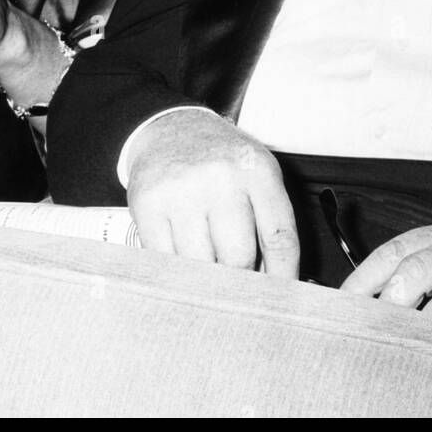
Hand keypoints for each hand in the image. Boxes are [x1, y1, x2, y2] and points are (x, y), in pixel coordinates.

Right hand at [127, 109, 299, 277]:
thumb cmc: (221, 161)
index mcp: (257, 171)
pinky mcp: (149, 204)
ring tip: (207, 264)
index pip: (280, 239)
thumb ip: (271, 225)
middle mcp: (221, 177)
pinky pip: (166, 260)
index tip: (278, 301)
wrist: (171, 129)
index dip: (282, 279)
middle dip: (239, 280)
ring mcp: (182, 191)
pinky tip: (182, 258)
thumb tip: (276, 287)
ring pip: (200, 266)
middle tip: (235, 283)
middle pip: (238, 259)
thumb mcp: (257, 177)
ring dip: (205, 278)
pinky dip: (176, 270)